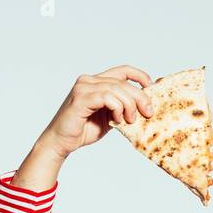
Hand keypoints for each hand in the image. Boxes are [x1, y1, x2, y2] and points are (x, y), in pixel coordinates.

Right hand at [35, 65, 154, 159]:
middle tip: (148, 112)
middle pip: (123, 81)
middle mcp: (89, 80)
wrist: (62, 142)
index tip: (151, 87)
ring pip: (117, 89)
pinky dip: (117, 108)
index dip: (139, 75)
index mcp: (96, 82)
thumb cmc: (84, 130)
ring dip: (128, 106)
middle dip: (140, 97)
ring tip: (129, 120)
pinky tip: (116, 120)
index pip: (122, 70)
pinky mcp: (81, 98)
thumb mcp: (110, 117)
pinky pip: (107, 97)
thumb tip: (145, 106)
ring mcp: (83, 87)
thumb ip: (122, 108)